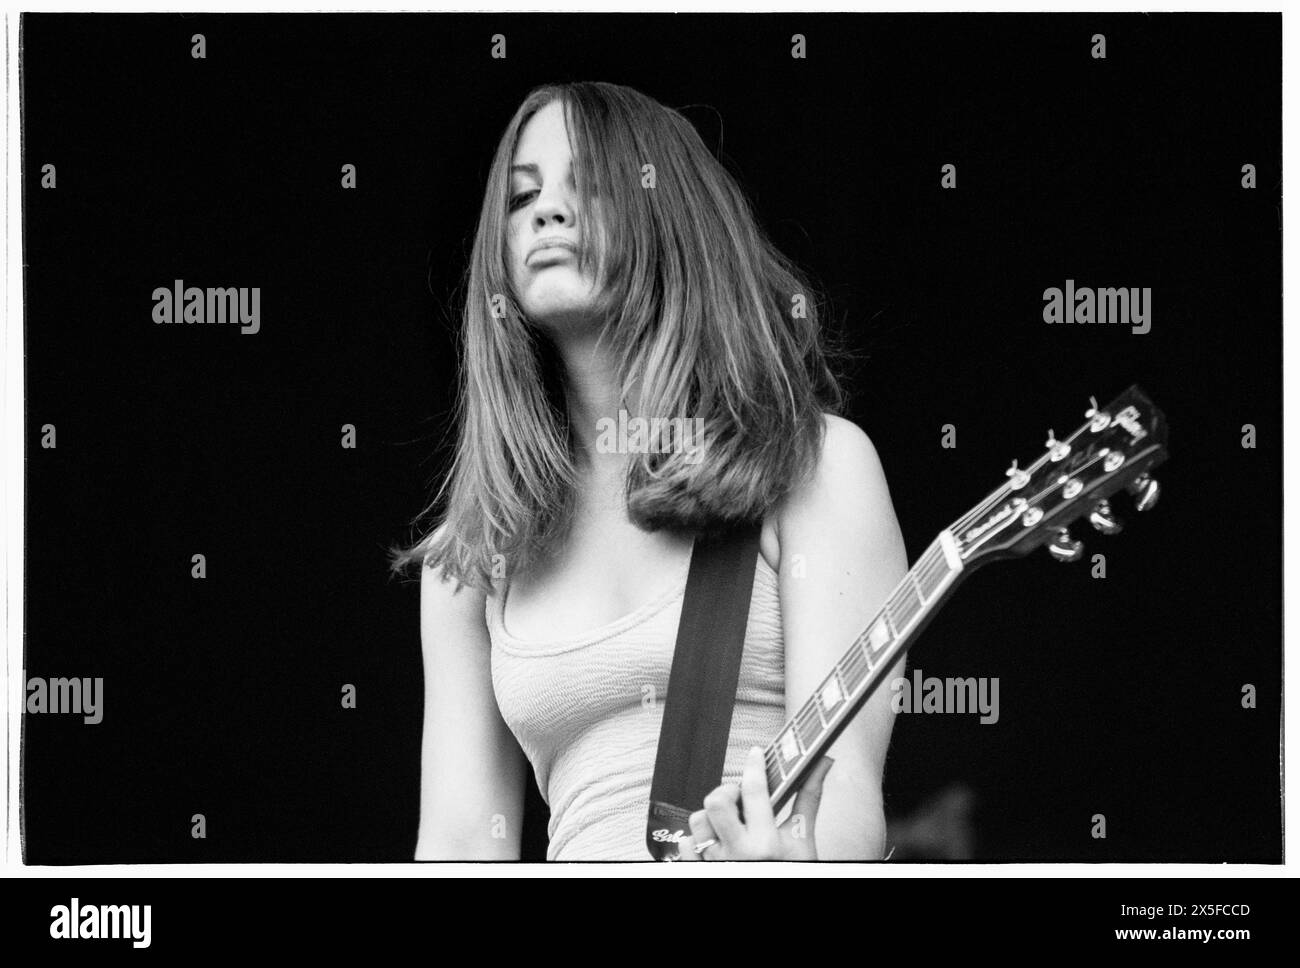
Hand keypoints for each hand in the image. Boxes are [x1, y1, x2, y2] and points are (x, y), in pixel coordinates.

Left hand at [679, 747, 833, 860]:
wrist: (777, 900)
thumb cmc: (790, 872)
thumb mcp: (803, 841)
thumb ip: (809, 800)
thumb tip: (820, 766)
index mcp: (765, 844)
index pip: (754, 791)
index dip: (754, 766)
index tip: (756, 755)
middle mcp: (737, 853)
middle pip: (716, 803)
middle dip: (727, 792)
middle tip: (738, 795)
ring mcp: (717, 862)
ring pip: (698, 821)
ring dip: (712, 817)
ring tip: (729, 822)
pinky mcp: (702, 868)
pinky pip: (686, 844)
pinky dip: (698, 838)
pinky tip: (715, 839)